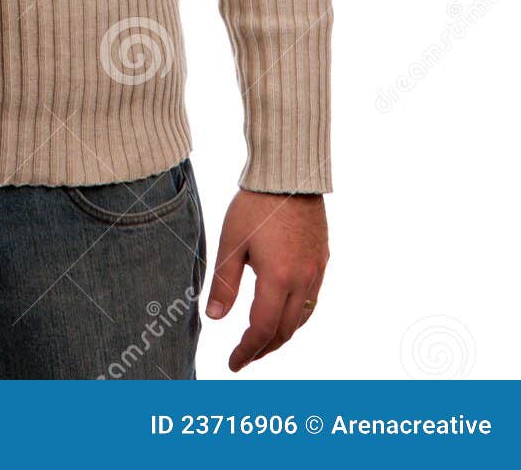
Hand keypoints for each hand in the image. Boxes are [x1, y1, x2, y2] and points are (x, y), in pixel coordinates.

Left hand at [205, 189, 328, 370]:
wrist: (289, 174)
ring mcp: (316, 270)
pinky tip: (284, 313)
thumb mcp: (231, 242)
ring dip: (281, 335)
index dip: (246, 351)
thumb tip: (215, 319)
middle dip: (263, 349)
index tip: (233, 363)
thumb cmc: (256, 204)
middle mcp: (302, 279)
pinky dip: (296, 316)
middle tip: (244, 357)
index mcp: (278, 278)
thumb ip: (224, 283)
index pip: (262, 329)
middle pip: (284, 330)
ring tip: (261, 341)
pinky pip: (311, 300)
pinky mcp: (322, 259)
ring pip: (301, 318)